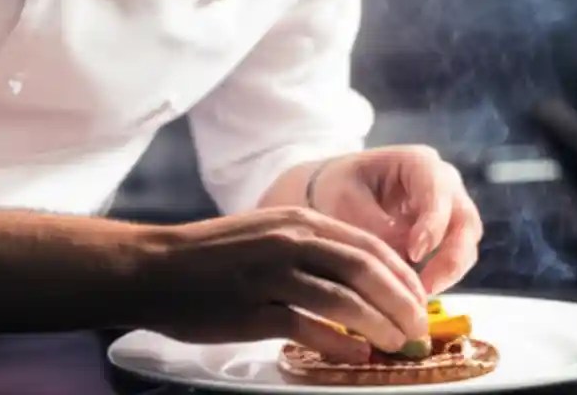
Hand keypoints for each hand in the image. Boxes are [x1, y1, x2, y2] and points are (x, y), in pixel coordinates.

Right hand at [141, 206, 428, 361]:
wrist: (155, 267)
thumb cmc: (212, 256)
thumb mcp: (268, 235)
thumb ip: (312, 251)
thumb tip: (361, 283)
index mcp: (298, 221)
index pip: (368, 246)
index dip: (402, 276)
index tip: (420, 301)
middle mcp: (289, 241)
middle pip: (365, 271)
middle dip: (401, 303)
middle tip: (419, 329)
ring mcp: (270, 274)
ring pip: (343, 299)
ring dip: (378, 325)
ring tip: (397, 345)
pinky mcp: (251, 309)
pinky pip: (306, 326)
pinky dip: (337, 343)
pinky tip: (355, 355)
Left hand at [307, 145, 483, 294]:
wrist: (330, 192)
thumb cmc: (335, 189)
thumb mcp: (345, 204)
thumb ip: (376, 228)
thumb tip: (406, 258)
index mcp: (419, 162)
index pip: (438, 192)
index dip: (433, 225)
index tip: (414, 254)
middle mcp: (443, 182)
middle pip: (465, 220)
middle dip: (451, 256)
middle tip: (426, 287)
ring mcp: (448, 207)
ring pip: (466, 242)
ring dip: (448, 271)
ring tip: (418, 295)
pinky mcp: (445, 232)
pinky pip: (455, 256)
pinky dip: (441, 275)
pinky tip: (415, 292)